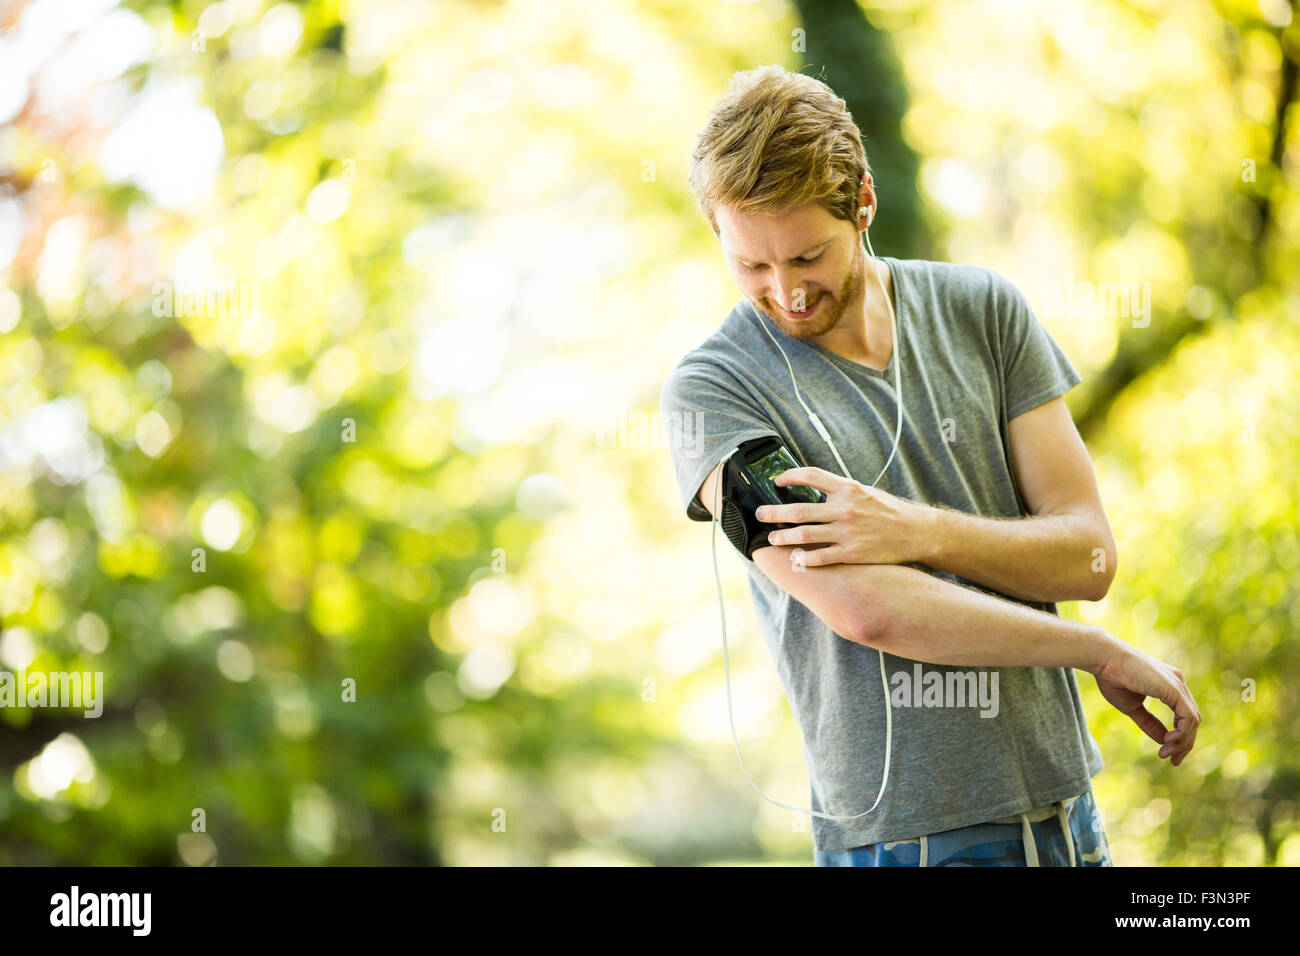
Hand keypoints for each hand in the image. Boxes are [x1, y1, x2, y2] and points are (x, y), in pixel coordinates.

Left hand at [753, 466, 930, 566]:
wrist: (916, 531)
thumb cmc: (887, 510)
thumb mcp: (864, 491)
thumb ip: (839, 490)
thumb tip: (812, 489)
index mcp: (848, 488)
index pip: (811, 476)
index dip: (790, 476)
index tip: (777, 481)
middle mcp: (845, 508)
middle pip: (799, 510)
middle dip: (774, 513)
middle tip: (760, 514)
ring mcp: (848, 532)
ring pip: (804, 535)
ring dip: (783, 537)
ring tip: (771, 538)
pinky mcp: (852, 553)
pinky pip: (821, 557)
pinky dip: (804, 559)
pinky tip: (793, 559)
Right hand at [1090, 640, 1201, 765]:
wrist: (1104, 659)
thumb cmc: (1112, 678)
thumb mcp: (1132, 708)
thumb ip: (1149, 723)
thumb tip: (1163, 741)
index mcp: (1169, 685)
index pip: (1185, 715)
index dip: (1180, 737)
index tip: (1167, 752)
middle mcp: (1178, 683)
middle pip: (1192, 720)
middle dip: (1184, 744)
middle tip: (1172, 760)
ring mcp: (1178, 684)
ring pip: (1193, 720)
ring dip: (1182, 742)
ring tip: (1167, 754)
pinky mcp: (1173, 689)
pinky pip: (1187, 717)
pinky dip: (1182, 733)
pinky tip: (1168, 741)